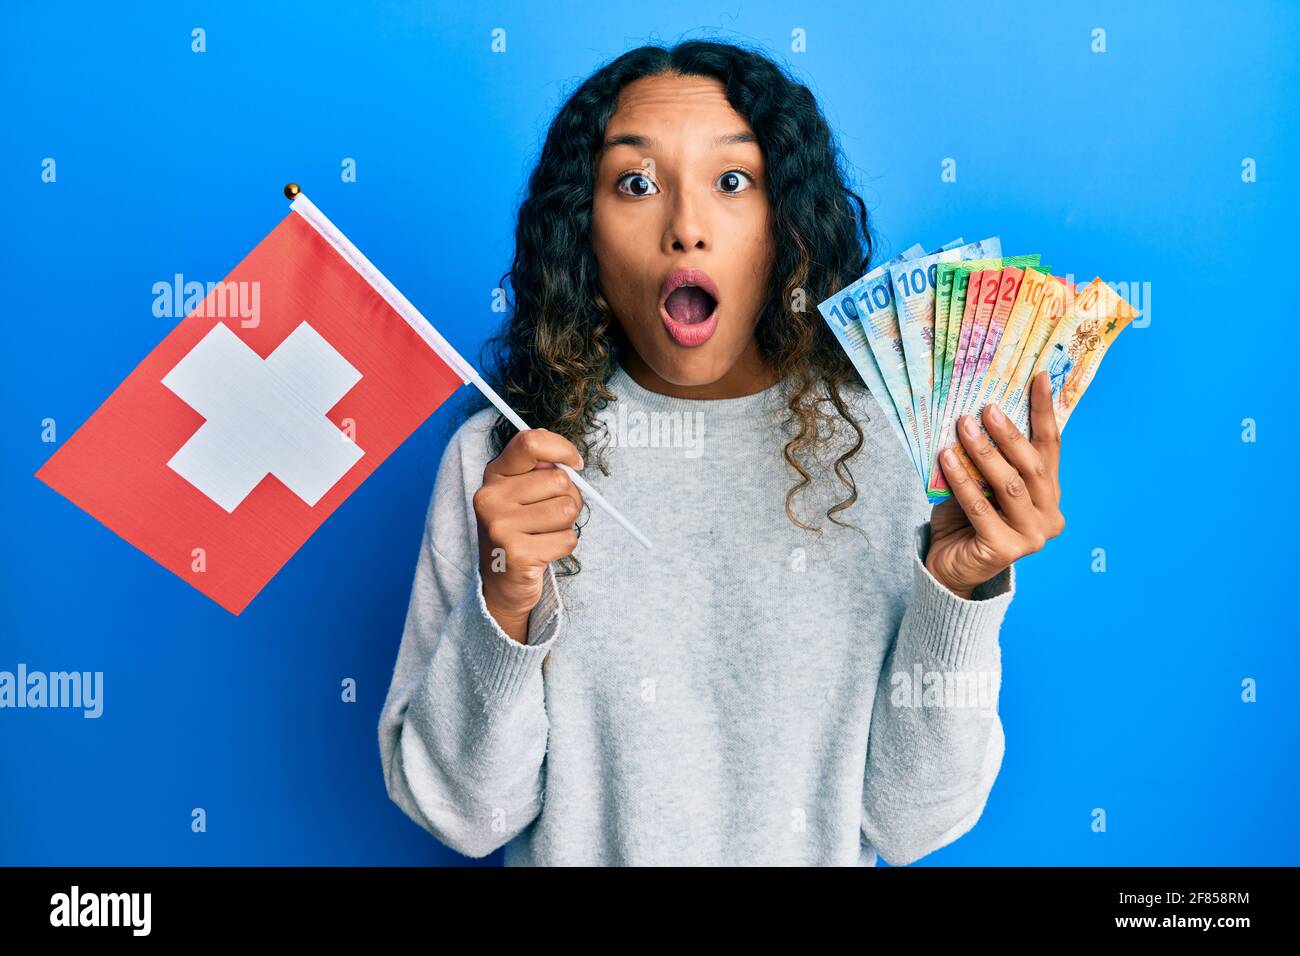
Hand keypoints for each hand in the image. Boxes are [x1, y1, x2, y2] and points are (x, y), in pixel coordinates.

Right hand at [473, 428, 584, 641]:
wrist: (501, 582)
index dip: (562, 448)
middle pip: (559, 480)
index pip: (530, 442)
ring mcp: (500, 526)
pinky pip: (567, 538)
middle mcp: (490, 497)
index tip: (575, 463)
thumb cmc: (520, 530)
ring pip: (567, 508)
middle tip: (551, 515)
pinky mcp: (516, 554)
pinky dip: (564, 546)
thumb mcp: (521, 493)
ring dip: (567, 523)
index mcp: (494, 475)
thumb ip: (541, 470)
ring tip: (545, 533)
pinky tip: (543, 551)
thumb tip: (572, 462)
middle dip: (568, 497)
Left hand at [928, 371, 1065, 598]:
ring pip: (1010, 485)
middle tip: (986, 407)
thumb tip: (980, 411)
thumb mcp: (982, 482)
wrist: (949, 567)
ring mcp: (1032, 536)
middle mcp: (1049, 515)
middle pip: (1032, 465)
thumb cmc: (965, 519)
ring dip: (984, 452)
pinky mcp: (1006, 550)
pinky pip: (981, 508)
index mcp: (1049, 494)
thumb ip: (990, 458)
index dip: (1044, 411)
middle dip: (1008, 433)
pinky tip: (946, 458)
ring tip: (962, 426)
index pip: (1050, 446)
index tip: (1039, 376)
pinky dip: (962, 480)